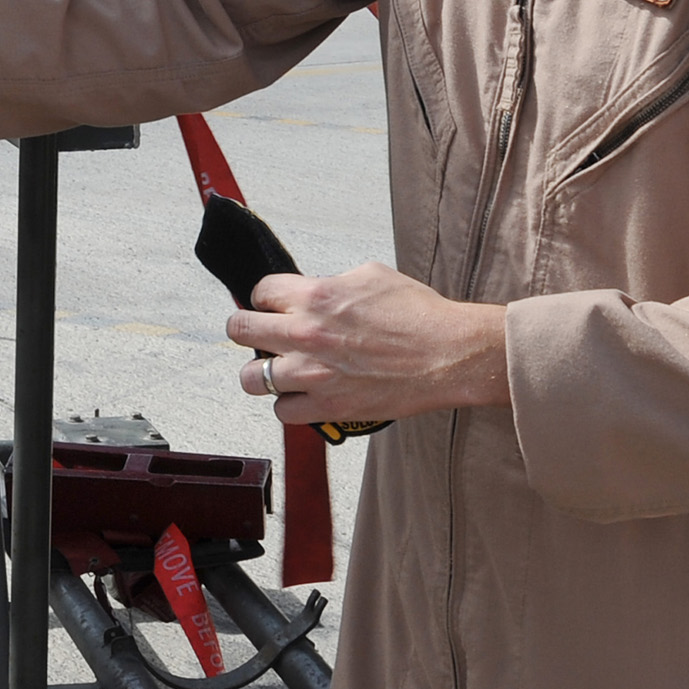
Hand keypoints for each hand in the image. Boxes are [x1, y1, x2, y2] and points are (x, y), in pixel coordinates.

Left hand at [231, 262, 508, 422]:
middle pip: (239, 330)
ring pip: (250, 378)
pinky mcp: (329, 407)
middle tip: (258, 334)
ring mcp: (313, 374)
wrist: (449, 354)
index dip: (265, 298)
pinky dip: (289, 405)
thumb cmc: (418, 315)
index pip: (259, 292)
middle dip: (247, 329)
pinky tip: (303, 395)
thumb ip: (329, 284)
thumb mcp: (370, 276)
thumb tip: (310, 293)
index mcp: (315, 297)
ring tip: (276, 370)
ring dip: (261, 373)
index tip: (272, 305)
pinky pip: (283, 412)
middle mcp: (306, 334)